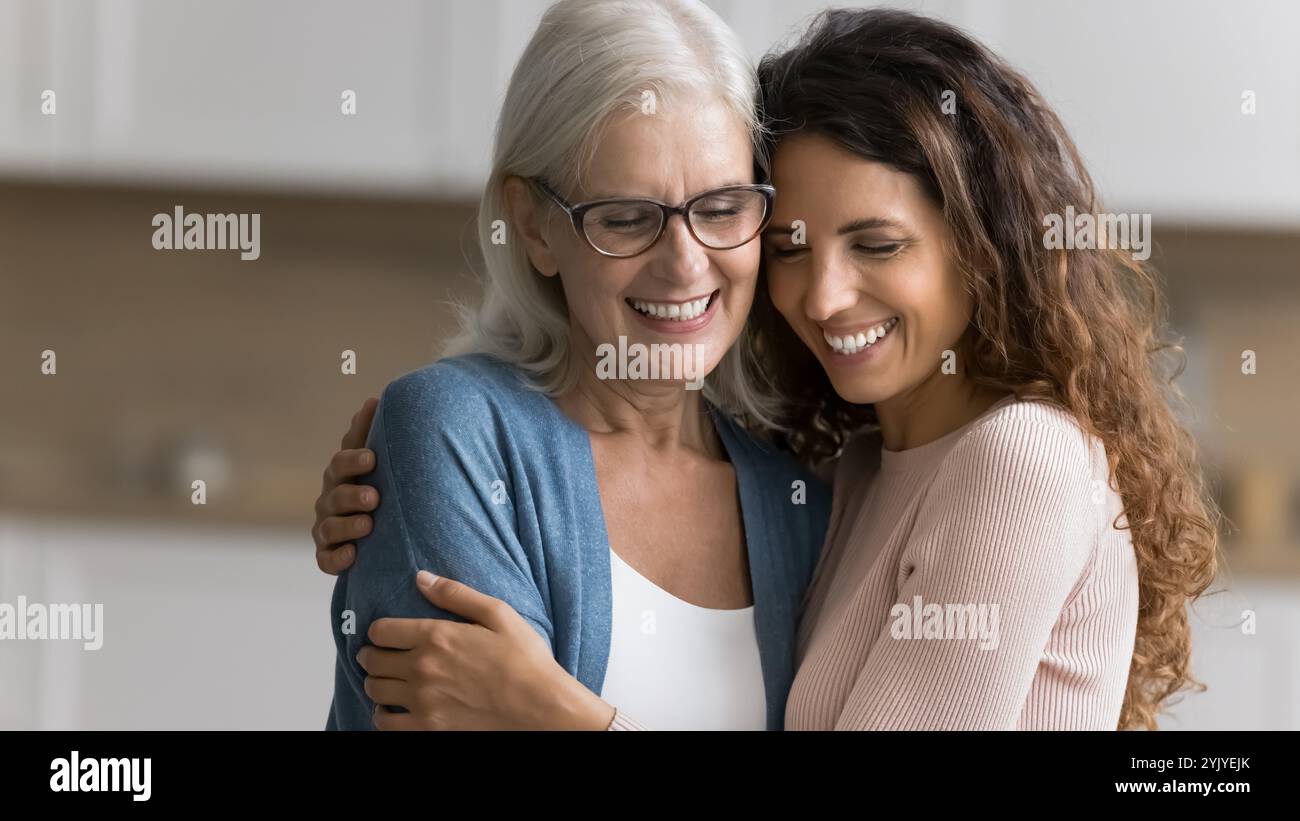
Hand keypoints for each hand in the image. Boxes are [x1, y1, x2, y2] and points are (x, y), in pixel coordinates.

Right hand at [312, 397, 379, 574]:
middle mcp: (331, 498)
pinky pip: (326, 559)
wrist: (376, 531)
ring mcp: (327, 527)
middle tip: (374, 497)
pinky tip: (352, 555)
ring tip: (368, 525)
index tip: (372, 458)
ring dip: (348, 525)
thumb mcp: (377, 463)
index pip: (343, 461)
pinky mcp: (328, 554)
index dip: (354, 458)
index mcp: (343, 473)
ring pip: (330, 526)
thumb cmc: (377, 485)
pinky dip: (337, 558)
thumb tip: (374, 398)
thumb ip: (372, 435)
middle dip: (352, 494)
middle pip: (335, 494)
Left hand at [359, 571, 615, 730]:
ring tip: (385, 680)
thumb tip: (422, 578)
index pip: (382, 630)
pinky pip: (385, 724)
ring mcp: (423, 701)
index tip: (384, 634)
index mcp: (437, 636)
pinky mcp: (427, 729)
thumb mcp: (498, 614)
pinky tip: (391, 710)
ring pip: (375, 690)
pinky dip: (382, 715)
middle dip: (372, 655)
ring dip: (375, 683)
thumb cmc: (525, 661)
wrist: (540, 708)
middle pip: (373, 660)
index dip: (379, 630)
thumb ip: (455, 594)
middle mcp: (423, 668)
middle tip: (378, 656)